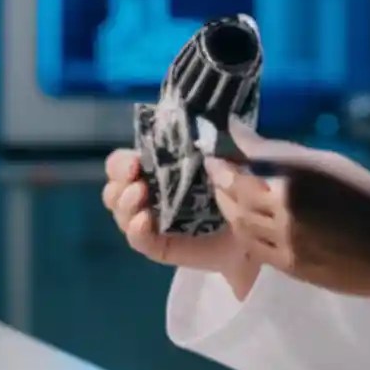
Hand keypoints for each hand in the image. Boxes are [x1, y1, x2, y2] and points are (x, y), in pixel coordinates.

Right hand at [102, 149, 259, 298]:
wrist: (255, 233)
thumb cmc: (239, 191)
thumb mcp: (230, 162)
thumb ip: (222, 144)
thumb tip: (222, 123)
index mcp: (157, 169)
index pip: (123, 162)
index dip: (122, 162)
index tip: (135, 161)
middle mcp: (148, 194)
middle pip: (114, 187)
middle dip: (119, 181)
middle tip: (136, 180)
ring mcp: (151, 222)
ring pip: (121, 213)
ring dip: (124, 203)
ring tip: (140, 198)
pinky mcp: (159, 246)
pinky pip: (139, 241)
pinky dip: (135, 230)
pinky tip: (142, 221)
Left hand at [205, 123, 369, 305]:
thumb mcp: (332, 164)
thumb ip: (284, 152)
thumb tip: (244, 135)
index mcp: (300, 176)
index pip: (249, 159)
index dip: (229, 150)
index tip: (220, 142)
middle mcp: (287, 207)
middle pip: (237, 191)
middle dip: (221, 177)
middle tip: (215, 167)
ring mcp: (286, 240)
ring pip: (239, 221)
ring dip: (226, 204)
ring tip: (225, 192)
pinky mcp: (290, 266)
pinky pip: (253, 245)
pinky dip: (242, 230)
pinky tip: (243, 220)